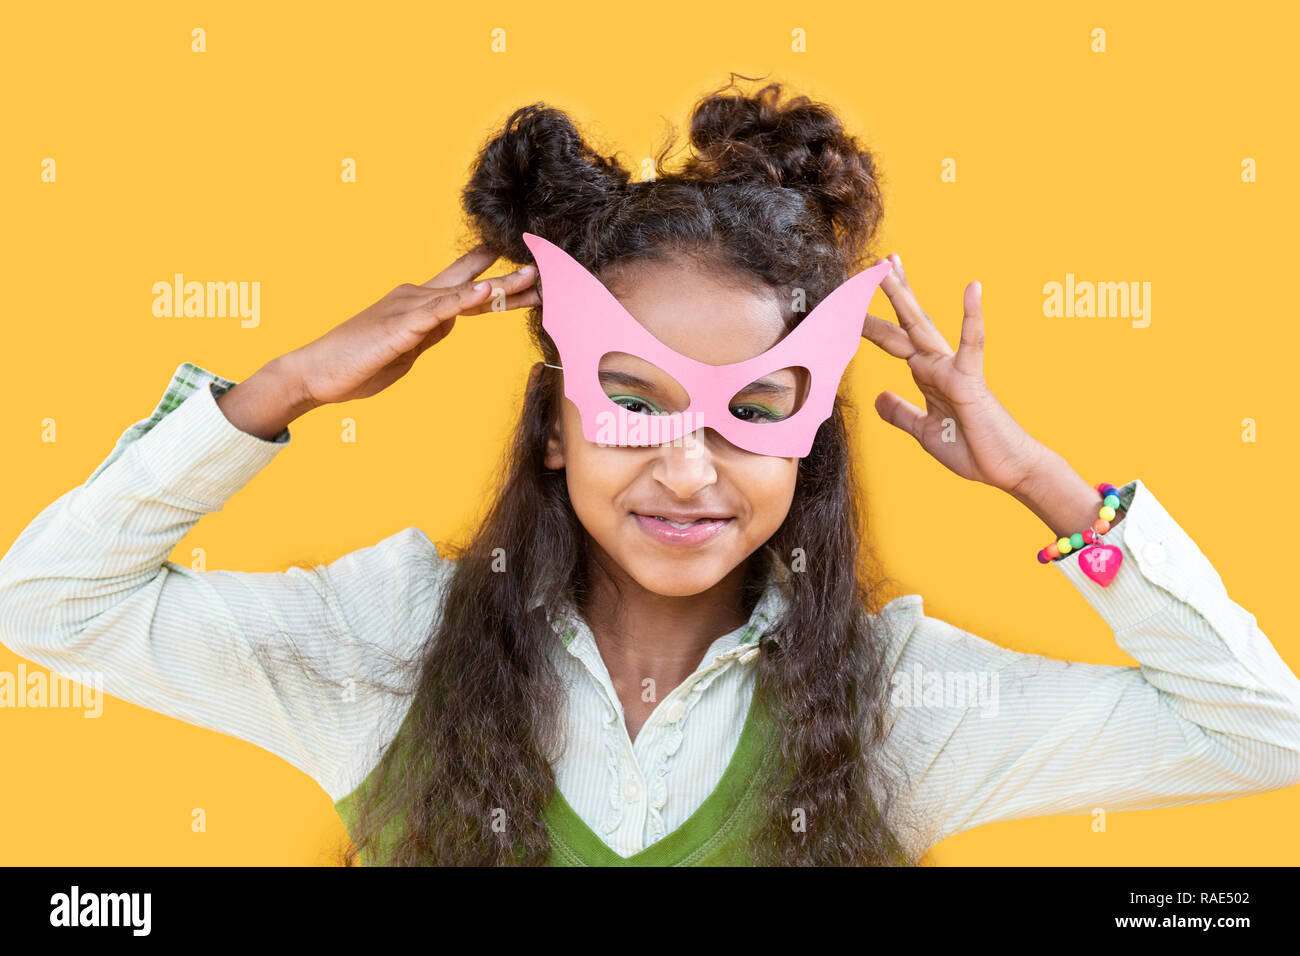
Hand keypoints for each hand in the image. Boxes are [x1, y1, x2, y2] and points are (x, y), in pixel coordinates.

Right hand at [284, 245, 539, 406]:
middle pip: (472, 286)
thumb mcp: (406, 350)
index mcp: (417, 305)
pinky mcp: (401, 325)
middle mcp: (415, 297)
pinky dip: (464, 299)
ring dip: (501, 286)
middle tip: (545, 267)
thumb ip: (428, 334)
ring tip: (532, 276)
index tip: (524, 264)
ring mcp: (408, 308)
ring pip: (463, 294)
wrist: (316, 373)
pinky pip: (439, 310)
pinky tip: (486, 290)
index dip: (494, 275)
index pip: (463, 284)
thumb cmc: (358, 364)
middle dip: (511, 280)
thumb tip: (449, 323)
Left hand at [860, 255, 1045, 494]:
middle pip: (906, 323)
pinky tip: (972, 288)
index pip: (896, 340)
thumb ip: (901, 413)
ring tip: (889, 265)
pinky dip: (972, 316)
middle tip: (872, 263)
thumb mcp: (923, 431)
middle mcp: (938, 365)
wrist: (1005, 468)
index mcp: (927, 375)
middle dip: (888, 295)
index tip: (856, 300)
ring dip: (903, 296)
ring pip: (923, 326)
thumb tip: (878, 398)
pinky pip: (972, 343)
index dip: (875, 321)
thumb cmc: (971, 449)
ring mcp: (954, 369)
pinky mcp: (971, 380)